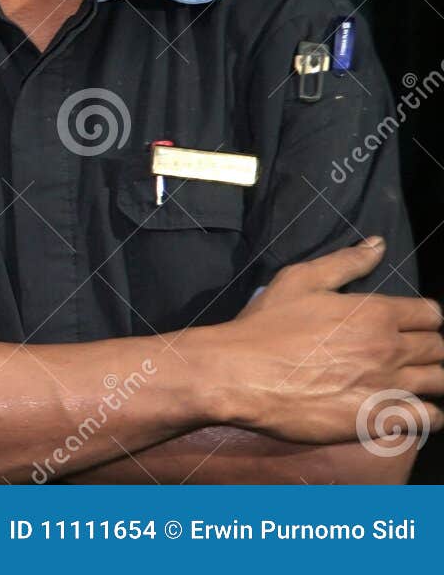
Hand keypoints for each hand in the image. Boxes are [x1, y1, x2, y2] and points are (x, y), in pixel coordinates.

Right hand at [210, 237, 443, 442]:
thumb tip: (379, 243)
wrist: (240, 374)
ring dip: (432, 379)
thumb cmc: (266, 325)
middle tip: (408, 353)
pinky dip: (427, 413)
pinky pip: (429, 419)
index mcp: (376, 313)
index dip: (424, 318)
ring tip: (414, 381)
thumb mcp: (299, 280)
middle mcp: (390, 349)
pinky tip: (410, 409)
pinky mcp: (379, 420)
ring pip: (440, 382)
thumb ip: (345, 262)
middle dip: (429, 348)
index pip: (432, 313)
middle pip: (440, 348)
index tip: (410, 325)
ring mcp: (388, 387)